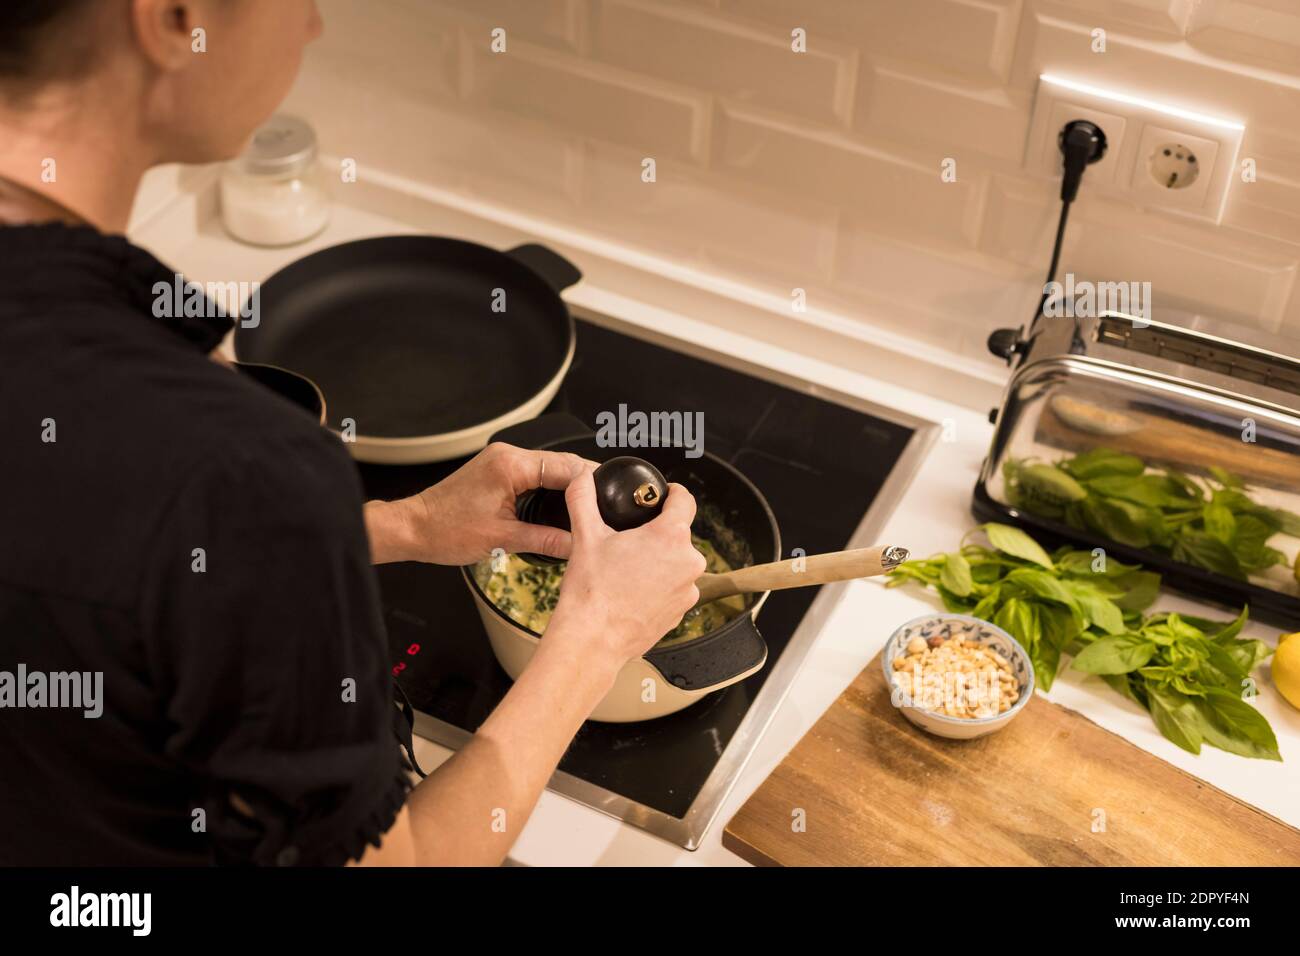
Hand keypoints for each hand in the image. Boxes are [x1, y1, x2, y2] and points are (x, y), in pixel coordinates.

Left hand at [365, 442, 594, 564]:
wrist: (413, 528)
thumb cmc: (446, 531)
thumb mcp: (502, 539)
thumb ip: (546, 539)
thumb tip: (577, 545)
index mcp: (510, 465)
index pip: (565, 466)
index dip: (590, 481)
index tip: (610, 494)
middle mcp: (506, 455)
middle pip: (559, 462)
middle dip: (582, 481)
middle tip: (605, 502)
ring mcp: (500, 460)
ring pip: (547, 466)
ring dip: (566, 482)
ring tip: (587, 503)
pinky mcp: (495, 469)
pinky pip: (532, 471)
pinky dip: (548, 483)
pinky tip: (560, 501)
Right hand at [544, 471, 706, 667]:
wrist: (592, 640)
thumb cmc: (592, 592)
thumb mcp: (585, 536)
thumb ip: (583, 499)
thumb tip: (581, 479)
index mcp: (670, 536)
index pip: (685, 499)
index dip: (672, 492)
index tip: (664, 494)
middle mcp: (688, 562)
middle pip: (678, 534)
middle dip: (656, 534)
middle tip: (629, 540)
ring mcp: (688, 589)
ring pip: (677, 563)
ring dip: (659, 561)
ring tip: (629, 570)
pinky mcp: (682, 611)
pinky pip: (675, 588)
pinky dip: (659, 586)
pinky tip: (634, 592)